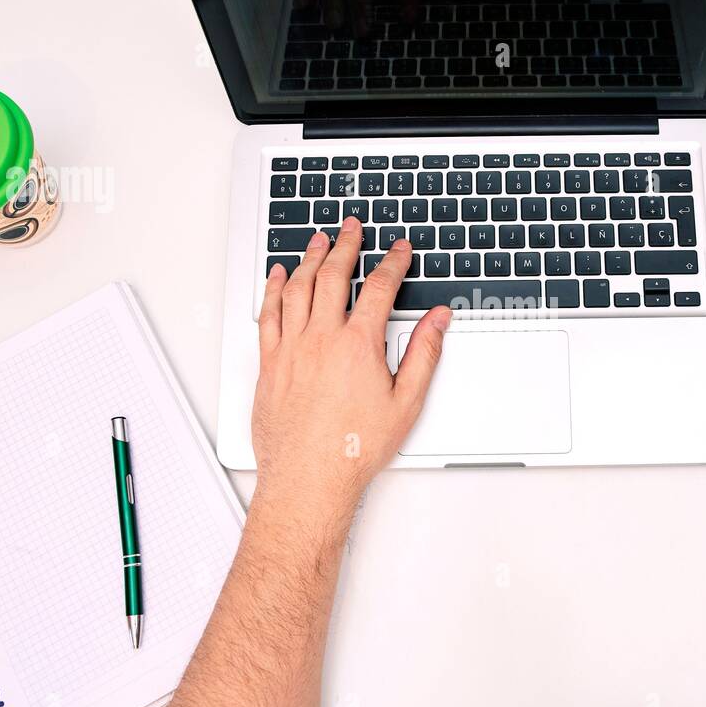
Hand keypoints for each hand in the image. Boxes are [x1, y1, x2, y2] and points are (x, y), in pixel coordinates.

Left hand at [253, 218, 449, 534]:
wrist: (309, 478)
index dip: (393, 262)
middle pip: (332, 276)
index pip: (378, 287)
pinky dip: (272, 289)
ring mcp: (291, 349)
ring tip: (319, 240)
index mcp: (357, 345)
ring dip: (309, 258)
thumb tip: (437, 321)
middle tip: (354, 228)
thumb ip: (424, 354)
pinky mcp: (270, 363)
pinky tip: (276, 276)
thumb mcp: (406, 402)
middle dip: (346, 245)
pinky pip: (267, 314)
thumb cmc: (354, 449)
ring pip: (296, 287)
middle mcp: (320, 338)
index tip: (400, 249)